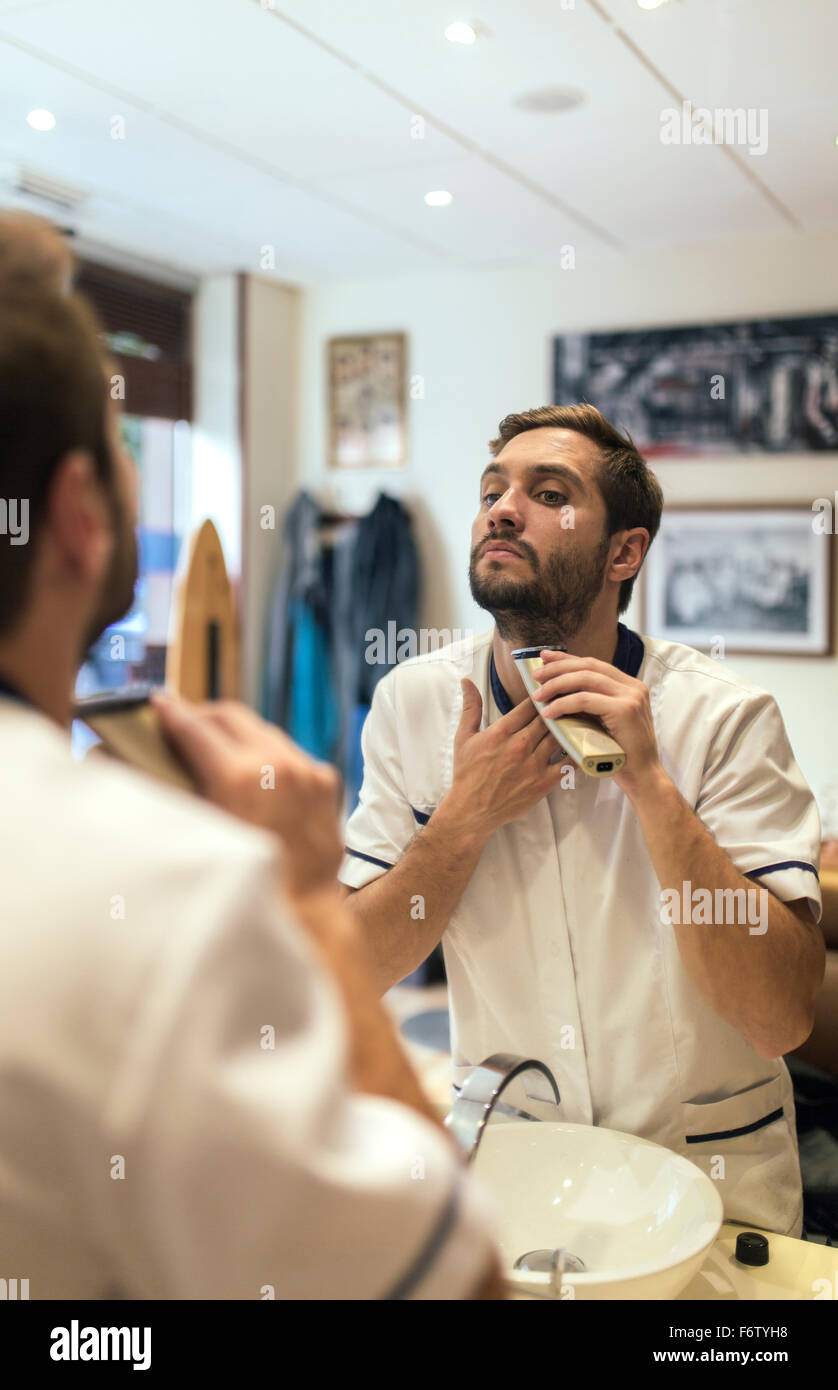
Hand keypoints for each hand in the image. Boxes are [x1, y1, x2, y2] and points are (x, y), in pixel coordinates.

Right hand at [151, 692, 343, 895]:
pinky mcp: (325, 781)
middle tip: (183, 720)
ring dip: (237, 734)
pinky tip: (255, 775)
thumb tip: (138, 764)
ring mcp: (306, 769)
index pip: (196, 728)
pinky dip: (269, 757)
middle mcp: (276, 764)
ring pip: (263, 731)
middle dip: (203, 715)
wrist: (303, 911)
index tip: (157, 703)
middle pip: (231, 716)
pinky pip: (291, 755)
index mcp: (238, 776)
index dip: (171, 713)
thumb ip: (172, 791)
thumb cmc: (242, 885)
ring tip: (216, 746)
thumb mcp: (198, 835)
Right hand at [443, 678, 573, 838]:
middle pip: (549, 717)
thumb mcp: (464, 737)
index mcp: (501, 731)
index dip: (543, 694)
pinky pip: (567, 763)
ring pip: (560, 736)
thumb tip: (467, 681)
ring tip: (580, 717)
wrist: (471, 811)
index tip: (550, 689)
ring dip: (570, 726)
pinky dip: (576, 753)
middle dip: (559, 707)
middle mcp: (520, 745)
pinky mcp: (543, 783)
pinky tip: (582, 744)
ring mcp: (533, 764)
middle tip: (570, 698)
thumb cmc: (467, 773)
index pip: (530, 704)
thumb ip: (470, 707)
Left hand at [532, 649, 661, 794]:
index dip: (567, 659)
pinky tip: (548, 712)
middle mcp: (633, 686)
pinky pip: (585, 700)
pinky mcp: (625, 709)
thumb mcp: (604, 721)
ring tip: (538, 695)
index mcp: (629, 686)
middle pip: (588, 666)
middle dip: (558, 667)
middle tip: (536, 675)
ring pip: (585, 679)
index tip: (544, 658)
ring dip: (556, 684)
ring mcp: (631, 696)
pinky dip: (563, 704)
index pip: (594, 664)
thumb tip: (557, 690)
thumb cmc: (619, 754)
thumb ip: (590, 703)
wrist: (642, 777)